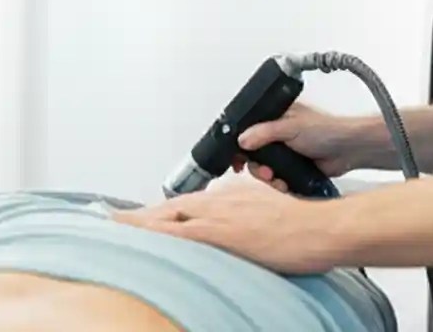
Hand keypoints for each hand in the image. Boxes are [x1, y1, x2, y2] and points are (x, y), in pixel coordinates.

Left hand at [115, 178, 342, 274]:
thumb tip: (240, 235)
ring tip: (112, 224)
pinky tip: (133, 234)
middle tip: (114, 218)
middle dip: (141, 215)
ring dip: (138, 221)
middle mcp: (221, 201)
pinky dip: (151, 231)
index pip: (187, 204)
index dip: (161, 212)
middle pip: (170, 208)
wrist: (320, 229)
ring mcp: (219, 215)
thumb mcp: (271, 215)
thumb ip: (249, 220)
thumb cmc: (304, 227)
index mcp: (233, 197)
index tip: (143, 217)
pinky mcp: (220, 231)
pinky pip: (176, 232)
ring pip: (167, 216)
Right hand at [230, 103, 365, 191]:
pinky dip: (278, 183)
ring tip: (275, 178)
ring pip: (263, 168)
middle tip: (263, 171)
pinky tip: (284, 183)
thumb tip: (242, 139)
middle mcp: (277, 134)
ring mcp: (284, 151)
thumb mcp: (291, 127)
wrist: (348, 151)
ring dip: (267, 176)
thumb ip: (265, 132)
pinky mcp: (291, 167)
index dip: (240, 144)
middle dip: (255, 165)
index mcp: (275, 117)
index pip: (248, 129)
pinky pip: (276, 178)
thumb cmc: (327, 130)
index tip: (237, 157)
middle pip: (252, 153)